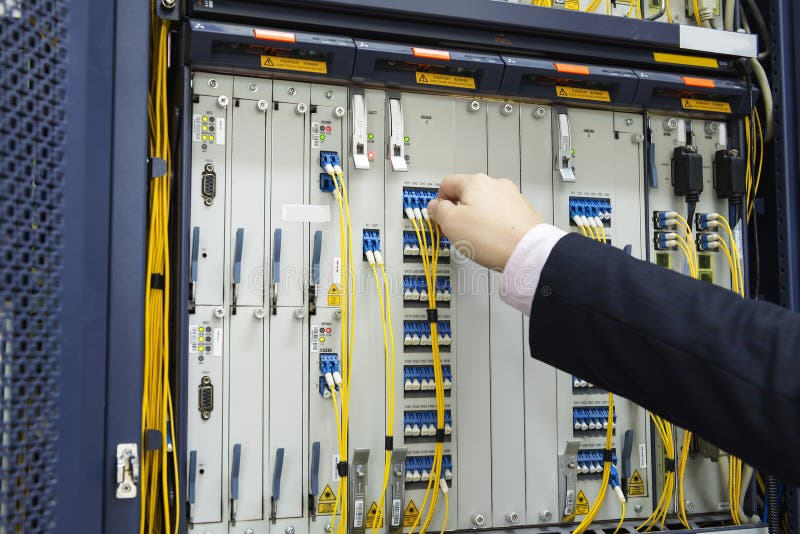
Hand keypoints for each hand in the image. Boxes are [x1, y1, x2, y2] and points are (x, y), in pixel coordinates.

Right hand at [427, 173, 542, 270]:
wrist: (528, 252)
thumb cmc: (493, 237)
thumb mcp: (451, 224)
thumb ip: (438, 211)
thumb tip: (435, 206)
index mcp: (475, 182)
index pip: (446, 184)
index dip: (439, 202)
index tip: (440, 218)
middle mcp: (495, 184)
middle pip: (467, 194)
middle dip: (459, 212)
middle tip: (458, 232)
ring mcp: (511, 197)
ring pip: (484, 205)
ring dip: (477, 219)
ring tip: (478, 239)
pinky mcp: (523, 211)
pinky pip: (500, 216)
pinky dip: (494, 226)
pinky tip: (493, 240)